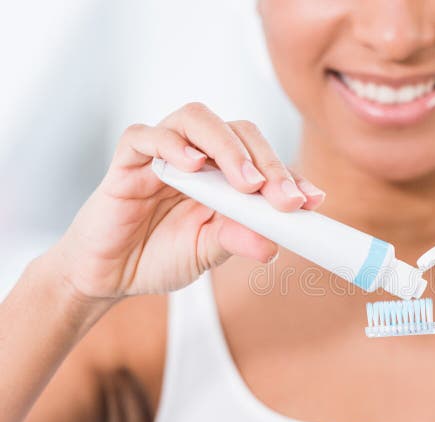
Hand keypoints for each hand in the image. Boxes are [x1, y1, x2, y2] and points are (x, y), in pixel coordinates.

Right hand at [51, 102, 324, 301]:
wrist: (109, 275)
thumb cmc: (160, 256)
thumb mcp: (208, 252)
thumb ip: (237, 240)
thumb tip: (273, 246)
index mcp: (224, 176)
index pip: (263, 161)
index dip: (289, 176)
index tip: (312, 200)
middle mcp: (199, 157)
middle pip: (239, 132)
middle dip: (267, 162)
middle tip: (283, 197)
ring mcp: (165, 153)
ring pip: (198, 119)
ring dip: (227, 147)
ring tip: (246, 182)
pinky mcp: (129, 159)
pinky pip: (148, 135)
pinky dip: (172, 145)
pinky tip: (193, 166)